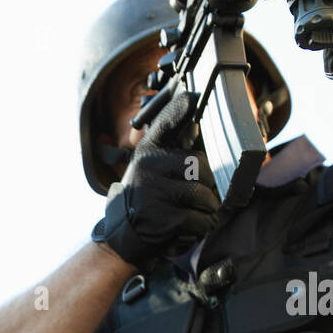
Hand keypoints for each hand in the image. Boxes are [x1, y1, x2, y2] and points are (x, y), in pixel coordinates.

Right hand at [91, 91, 219, 269]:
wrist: (124, 237)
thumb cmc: (148, 200)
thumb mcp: (152, 170)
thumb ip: (173, 151)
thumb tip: (199, 124)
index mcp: (148, 152)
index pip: (166, 124)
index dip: (181, 108)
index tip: (194, 96)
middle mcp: (148, 167)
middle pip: (201, 166)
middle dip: (208, 186)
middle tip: (199, 199)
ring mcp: (154, 193)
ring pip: (205, 196)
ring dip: (207, 210)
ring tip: (193, 215)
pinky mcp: (163, 218)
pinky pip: (201, 220)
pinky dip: (202, 227)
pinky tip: (187, 229)